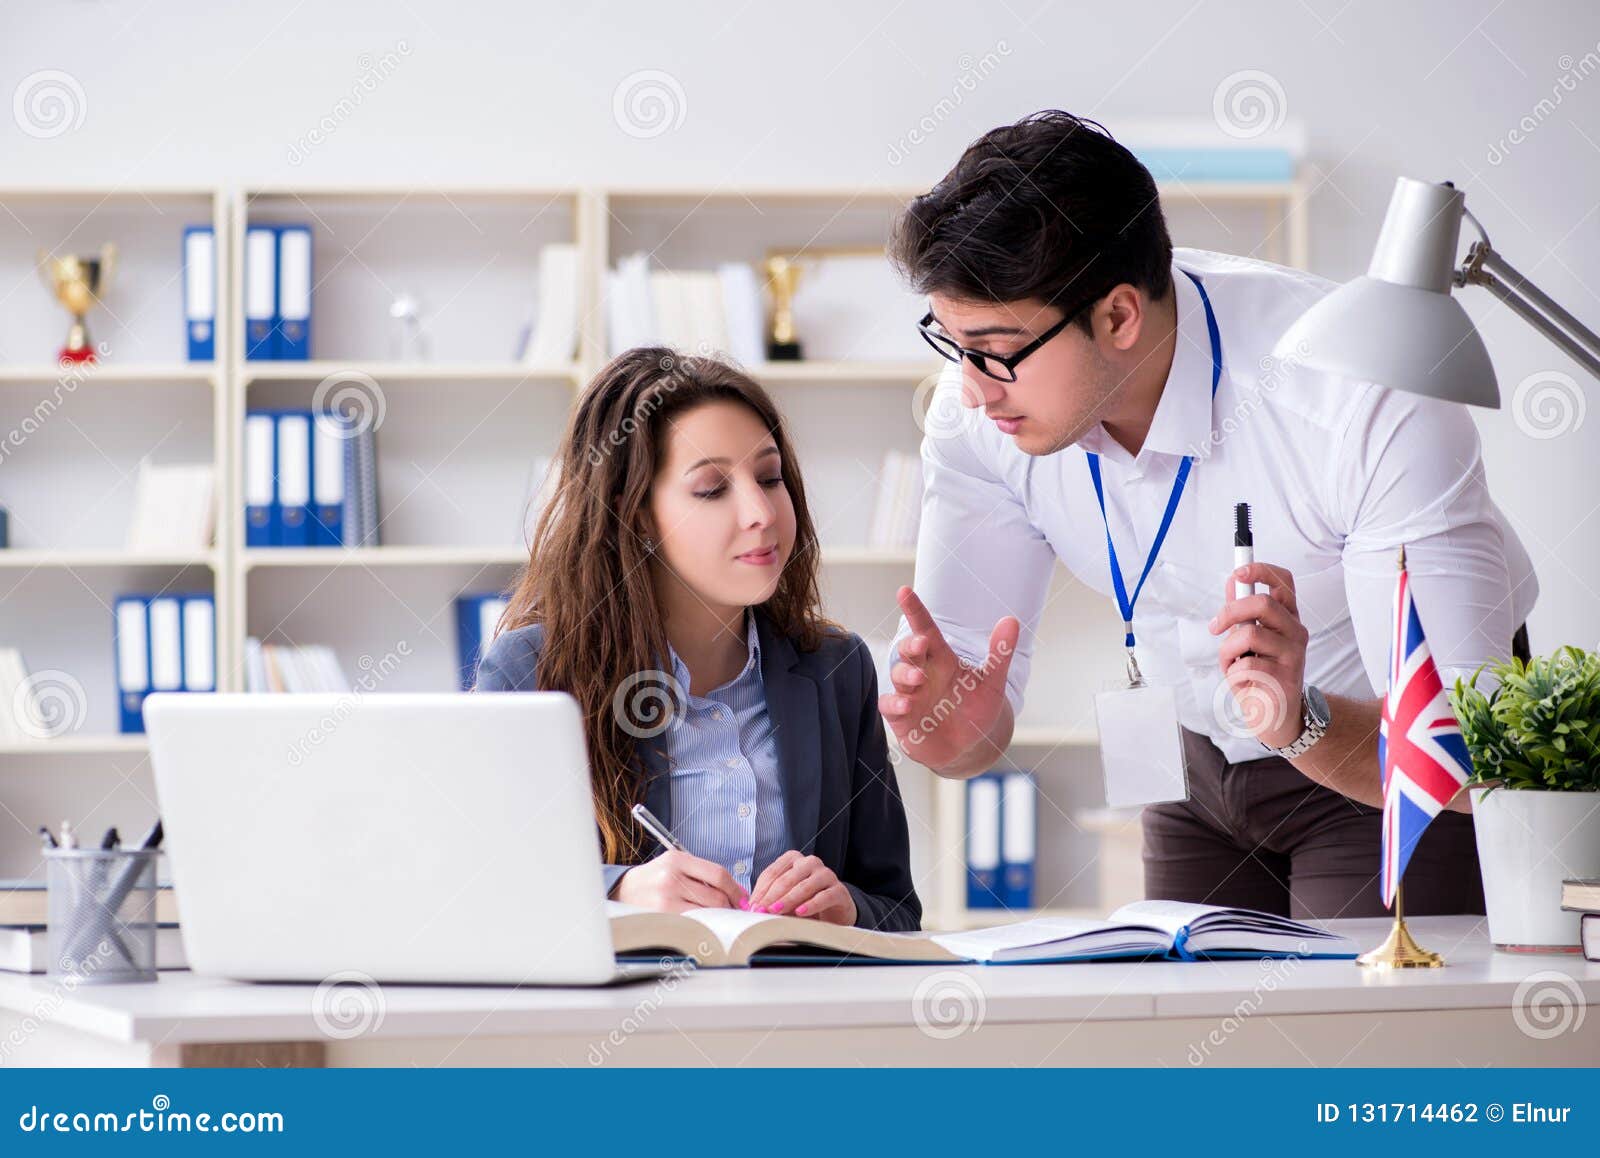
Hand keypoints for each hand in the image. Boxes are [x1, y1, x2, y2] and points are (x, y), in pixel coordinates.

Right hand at [613, 851, 745, 912]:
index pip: (718, 874)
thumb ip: (702, 873)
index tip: (743, 898)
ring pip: (707, 912)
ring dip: (719, 916)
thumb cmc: (654, 878)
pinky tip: (704, 922)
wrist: (624, 891)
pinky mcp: (662, 918)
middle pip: (716, 896)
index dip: (736, 888)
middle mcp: (670, 878)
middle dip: (730, 905)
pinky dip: (704, 924)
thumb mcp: (675, 864)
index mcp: (676, 860)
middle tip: (735, 910)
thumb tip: (736, 892)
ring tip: (720, 916)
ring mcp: (665, 900)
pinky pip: (694, 923)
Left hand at [746, 851, 856, 925]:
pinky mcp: (839, 890)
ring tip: (776, 912)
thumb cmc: (804, 900)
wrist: (834, 909)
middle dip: (771, 897)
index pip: (772, 873)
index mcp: (793, 859)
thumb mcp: (783, 897)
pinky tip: (800, 913)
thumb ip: (767, 898)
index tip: (751, 907)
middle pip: (786, 879)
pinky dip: (811, 905)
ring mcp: (825, 874)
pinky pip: (824, 896)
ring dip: (788, 900)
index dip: (760, 891)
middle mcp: (809, 862)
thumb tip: (748, 906)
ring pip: (804, 886)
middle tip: (761, 911)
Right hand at [878, 586, 1019, 771]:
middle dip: (910, 645)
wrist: (969, 748)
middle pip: (908, 650)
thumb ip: (999, 653)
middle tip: (921, 644)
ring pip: (898, 675)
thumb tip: (1012, 620)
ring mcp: (910, 694)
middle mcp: (923, 673)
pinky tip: (906, 704)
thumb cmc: (976, 710)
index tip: (904, 591)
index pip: (925, 629)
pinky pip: (889, 706)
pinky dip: (895, 703)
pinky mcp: (902, 718)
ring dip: (905, 674)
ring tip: (918, 679)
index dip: (915, 610)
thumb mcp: (992, 682)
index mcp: (942, 659)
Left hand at [1209, 561, 1307, 749]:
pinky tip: (1240, 681)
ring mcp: (1294, 654)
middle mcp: (1295, 631)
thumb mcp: (1246, 639)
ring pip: (1249, 635)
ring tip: (1231, 663)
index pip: (1283, 582)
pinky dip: (1232, 673)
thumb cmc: (1259, 672)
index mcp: (1287, 617)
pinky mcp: (1286, 677)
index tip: (1237, 573)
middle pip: (1264, 603)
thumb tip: (1232, 581)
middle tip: (1215, 626)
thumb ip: (1241, 612)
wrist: (1274, 713)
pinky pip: (1245, 665)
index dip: (1261, 570)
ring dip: (1227, 650)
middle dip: (1230, 611)